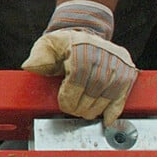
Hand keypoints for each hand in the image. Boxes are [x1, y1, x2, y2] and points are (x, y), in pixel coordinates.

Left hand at [21, 0, 137, 125]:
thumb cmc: (63, 45)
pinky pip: (123, 93)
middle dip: (83, 104)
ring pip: (110, 92)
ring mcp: (118, 62)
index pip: (78, 75)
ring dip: (96, 108)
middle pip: (95, 86)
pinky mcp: (127, 71)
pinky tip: (107, 119)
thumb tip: (29, 66)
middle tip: (74, 111)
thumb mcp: (47, 46)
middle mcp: (103, 53)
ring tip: (85, 113)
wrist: (85, 37)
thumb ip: (38, 57)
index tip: (64, 105)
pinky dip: (115, 108)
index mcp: (81, 46)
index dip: (71, 94)